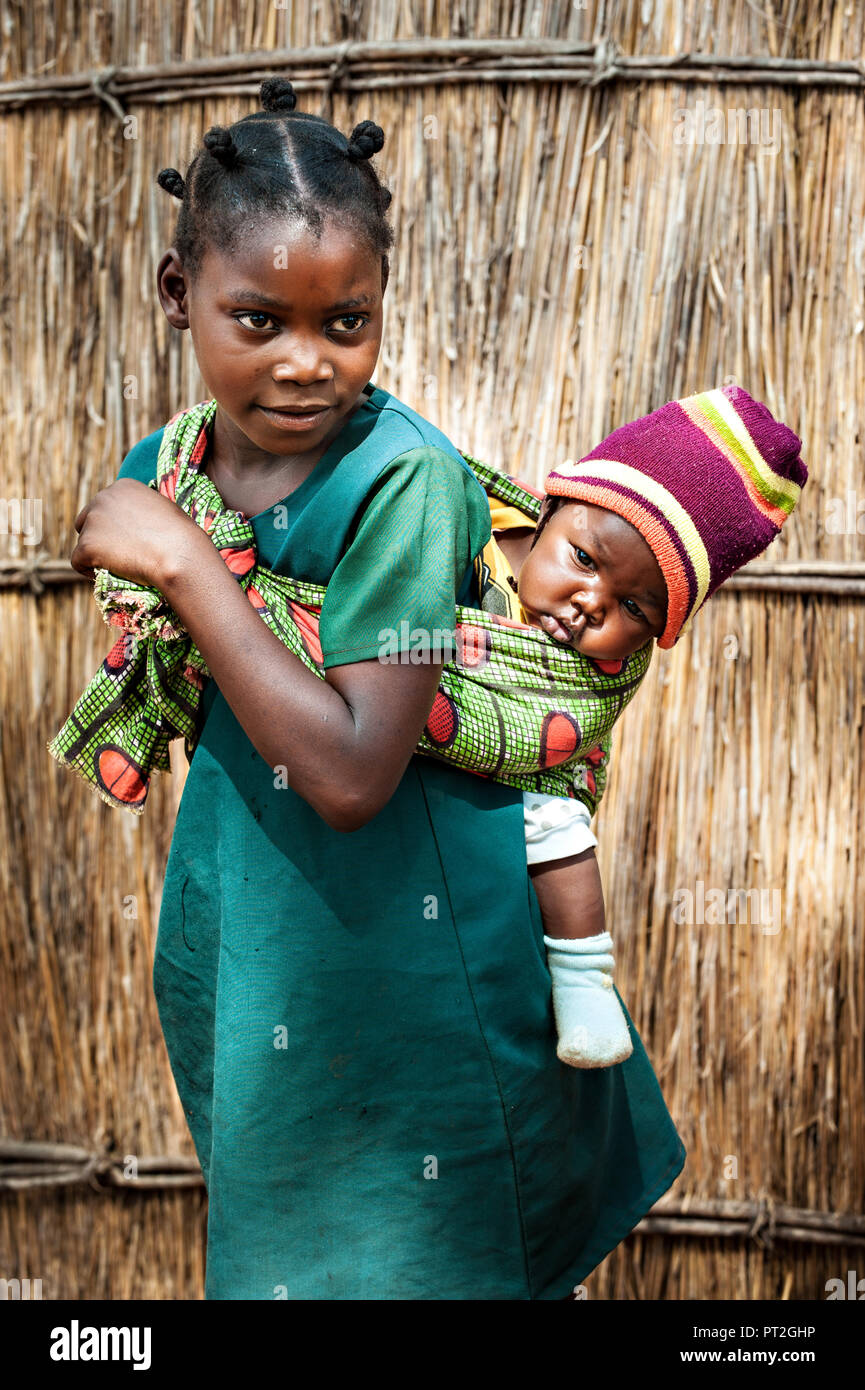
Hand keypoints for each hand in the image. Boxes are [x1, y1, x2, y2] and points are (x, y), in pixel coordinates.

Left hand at [70, 478, 205, 588]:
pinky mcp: (86, 544)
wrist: (179, 554)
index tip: (127, 541)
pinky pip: (77, 562)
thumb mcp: (164, 511)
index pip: (105, 506)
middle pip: (86, 520)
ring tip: (120, 567)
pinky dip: (88, 571)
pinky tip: (108, 575)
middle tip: (117, 556)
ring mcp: (93, 521)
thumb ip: (144, 511)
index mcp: (123, 486)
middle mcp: (103, 497)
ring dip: (97, 555)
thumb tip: (140, 524)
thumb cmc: (182, 538)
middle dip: (98, 538)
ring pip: (83, 542)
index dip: (113, 526)